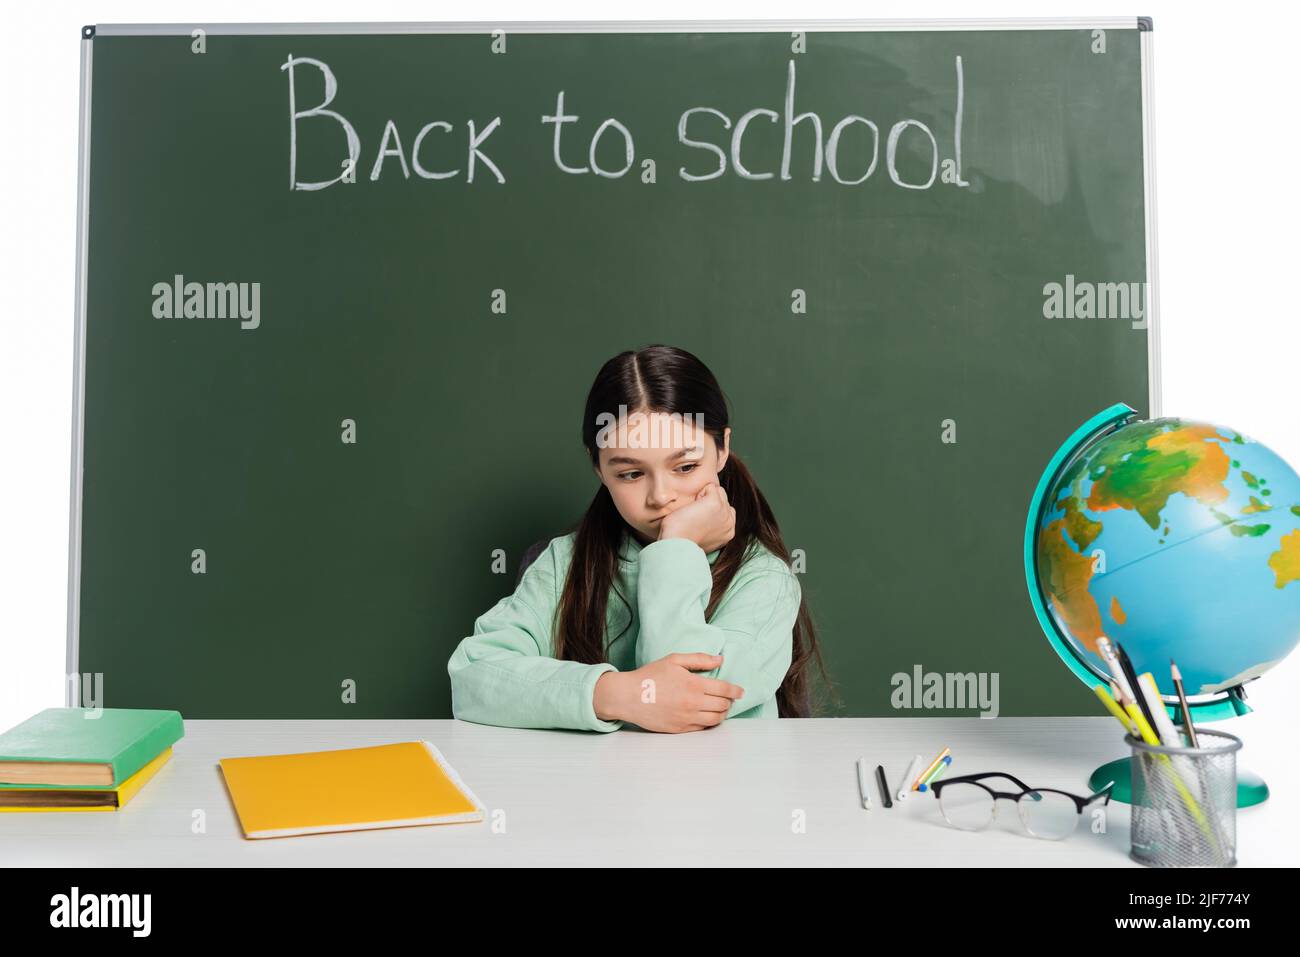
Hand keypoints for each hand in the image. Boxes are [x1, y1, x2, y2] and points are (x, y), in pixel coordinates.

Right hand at [593, 653, 743, 732]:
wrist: (628, 696)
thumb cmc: (650, 676)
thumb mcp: (674, 660)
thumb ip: (699, 659)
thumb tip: (720, 660)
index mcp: (693, 685)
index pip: (725, 690)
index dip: (736, 691)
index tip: (741, 691)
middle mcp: (693, 704)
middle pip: (723, 706)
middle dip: (729, 701)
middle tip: (728, 697)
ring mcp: (687, 719)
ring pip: (715, 720)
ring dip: (722, 713)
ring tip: (720, 707)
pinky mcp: (680, 730)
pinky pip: (702, 728)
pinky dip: (709, 722)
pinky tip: (706, 715)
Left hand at [657, 482, 735, 552]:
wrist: (676, 545)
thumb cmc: (681, 542)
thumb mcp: (702, 537)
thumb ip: (711, 527)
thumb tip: (706, 517)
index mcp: (729, 532)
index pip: (726, 511)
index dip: (710, 511)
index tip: (698, 522)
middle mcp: (730, 522)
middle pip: (724, 499)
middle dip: (709, 502)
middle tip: (695, 517)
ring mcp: (724, 512)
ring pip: (718, 491)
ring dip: (704, 497)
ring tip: (693, 512)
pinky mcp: (715, 503)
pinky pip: (710, 487)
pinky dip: (699, 493)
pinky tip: (692, 507)